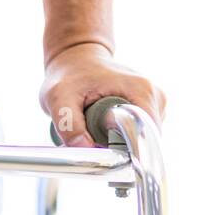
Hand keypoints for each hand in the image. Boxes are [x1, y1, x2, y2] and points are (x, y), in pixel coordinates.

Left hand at [40, 42, 166, 146]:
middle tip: (97, 143)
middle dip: (125, 149)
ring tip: (99, 130)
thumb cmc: (69, 75)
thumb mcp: (59, 97)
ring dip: (124, 143)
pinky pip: (142, 133)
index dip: (131, 152)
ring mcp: (154, 101)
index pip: (149, 134)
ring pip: (145, 138)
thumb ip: (68, 124)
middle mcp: (154, 95)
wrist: (76, 58)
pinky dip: (126, 137)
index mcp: (140, 90)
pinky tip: (107, 128)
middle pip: (149, 139)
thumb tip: (84, 149)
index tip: (109, 157)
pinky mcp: (148, 107)